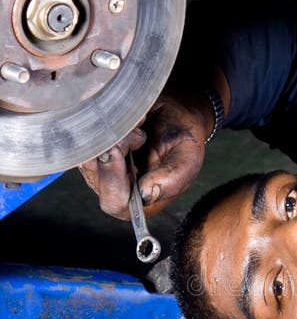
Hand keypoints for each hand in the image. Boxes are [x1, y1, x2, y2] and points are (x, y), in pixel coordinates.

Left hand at [78, 93, 213, 219]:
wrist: (178, 116)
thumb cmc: (184, 141)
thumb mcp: (187, 160)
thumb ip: (171, 179)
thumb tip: (146, 193)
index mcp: (139, 202)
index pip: (114, 202)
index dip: (113, 179)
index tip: (118, 151)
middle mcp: (116, 189)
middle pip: (96, 174)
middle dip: (116, 149)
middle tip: (140, 136)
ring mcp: (101, 169)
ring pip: (89, 153)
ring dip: (114, 135)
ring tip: (139, 130)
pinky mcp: (93, 150)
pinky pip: (87, 137)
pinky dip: (108, 125)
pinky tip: (129, 123)